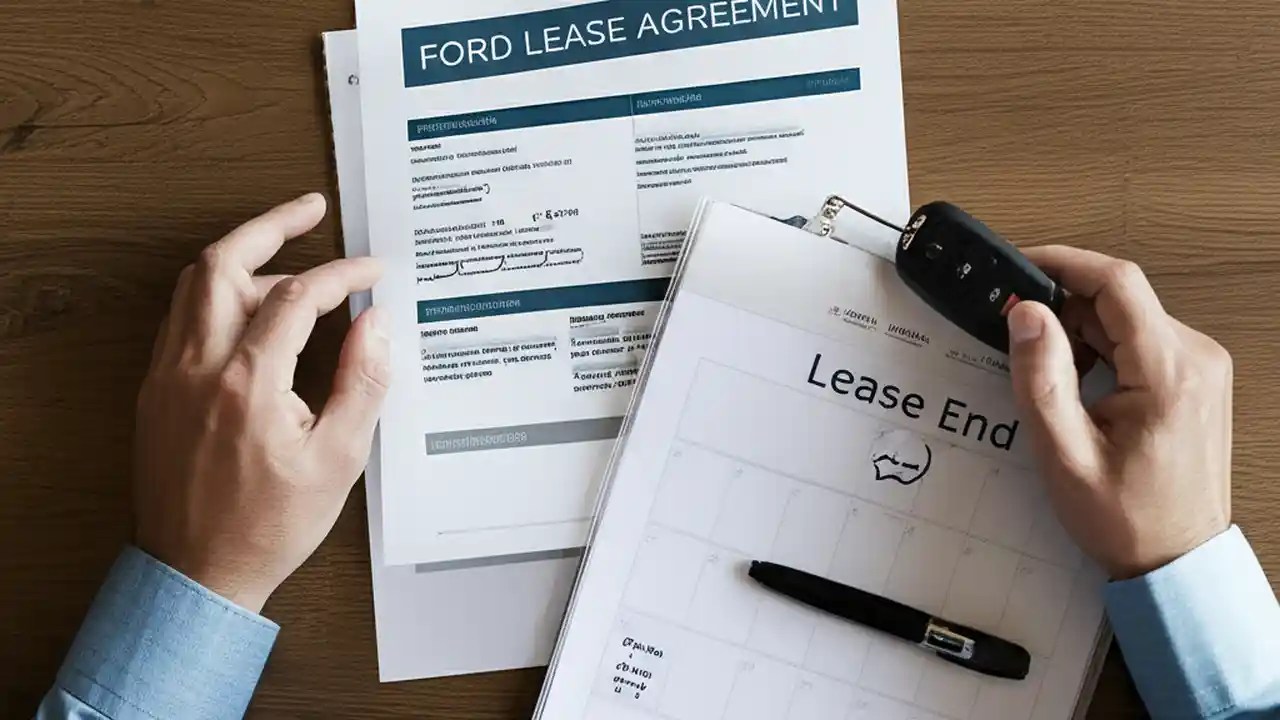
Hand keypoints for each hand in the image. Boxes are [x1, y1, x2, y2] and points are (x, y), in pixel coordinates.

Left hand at [133, 193, 388, 611]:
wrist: (197, 573)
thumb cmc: (268, 524)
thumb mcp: (339, 458)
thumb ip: (361, 381)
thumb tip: (377, 322)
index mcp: (247, 381)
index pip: (298, 296)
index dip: (342, 273)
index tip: (372, 271)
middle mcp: (198, 367)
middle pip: (224, 263)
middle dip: (270, 224)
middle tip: (310, 208)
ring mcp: (168, 377)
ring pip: (195, 286)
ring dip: (242, 260)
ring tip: (289, 261)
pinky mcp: (156, 392)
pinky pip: (182, 318)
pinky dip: (217, 295)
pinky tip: (251, 310)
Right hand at [1006, 247, 1231, 579]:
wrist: (1177, 560)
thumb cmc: (1124, 518)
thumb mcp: (1064, 454)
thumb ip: (1041, 378)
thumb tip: (1025, 312)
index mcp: (1169, 373)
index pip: (1117, 283)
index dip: (1064, 262)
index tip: (1021, 264)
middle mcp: (1196, 358)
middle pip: (1121, 297)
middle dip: (1063, 304)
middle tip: (1017, 332)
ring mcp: (1202, 366)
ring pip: (1128, 316)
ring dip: (1081, 329)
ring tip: (1051, 373)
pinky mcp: (1196, 377)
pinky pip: (1142, 338)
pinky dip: (1103, 346)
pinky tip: (1080, 381)